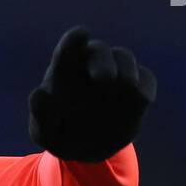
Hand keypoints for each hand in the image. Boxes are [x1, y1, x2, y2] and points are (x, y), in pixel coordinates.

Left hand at [27, 25, 156, 161]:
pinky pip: (145, 80)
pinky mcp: (136, 91)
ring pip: (124, 58)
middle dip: (103, 60)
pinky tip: (142, 99)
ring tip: (126, 85)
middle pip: (98, 50)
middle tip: (105, 77)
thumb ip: (41, 115)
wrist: (87, 151)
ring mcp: (116, 76)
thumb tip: (39, 94)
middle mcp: (90, 67)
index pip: (67, 49)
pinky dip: (145, 86)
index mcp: (64, 71)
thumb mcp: (46, 133)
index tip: (81, 34)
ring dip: (126, 68)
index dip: (74, 40)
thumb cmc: (60, 134)